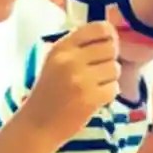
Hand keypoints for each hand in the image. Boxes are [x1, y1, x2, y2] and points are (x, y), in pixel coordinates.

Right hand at [21, 22, 119, 141]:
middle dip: (110, 59)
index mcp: (62, 47)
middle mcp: (70, 60)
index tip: (107, 45)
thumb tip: (112, 34)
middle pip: (111, 48)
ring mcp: (81, 80)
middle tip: (98, 71)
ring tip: (93, 86)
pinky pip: (115, 87)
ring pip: (115, 68)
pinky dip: (108, 93)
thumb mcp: (56, 61)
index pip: (100, 28)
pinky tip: (94, 98)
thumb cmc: (50, 91)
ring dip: (110, 78)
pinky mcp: (91, 99)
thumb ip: (80, 46)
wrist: (37, 125)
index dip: (110, 36)